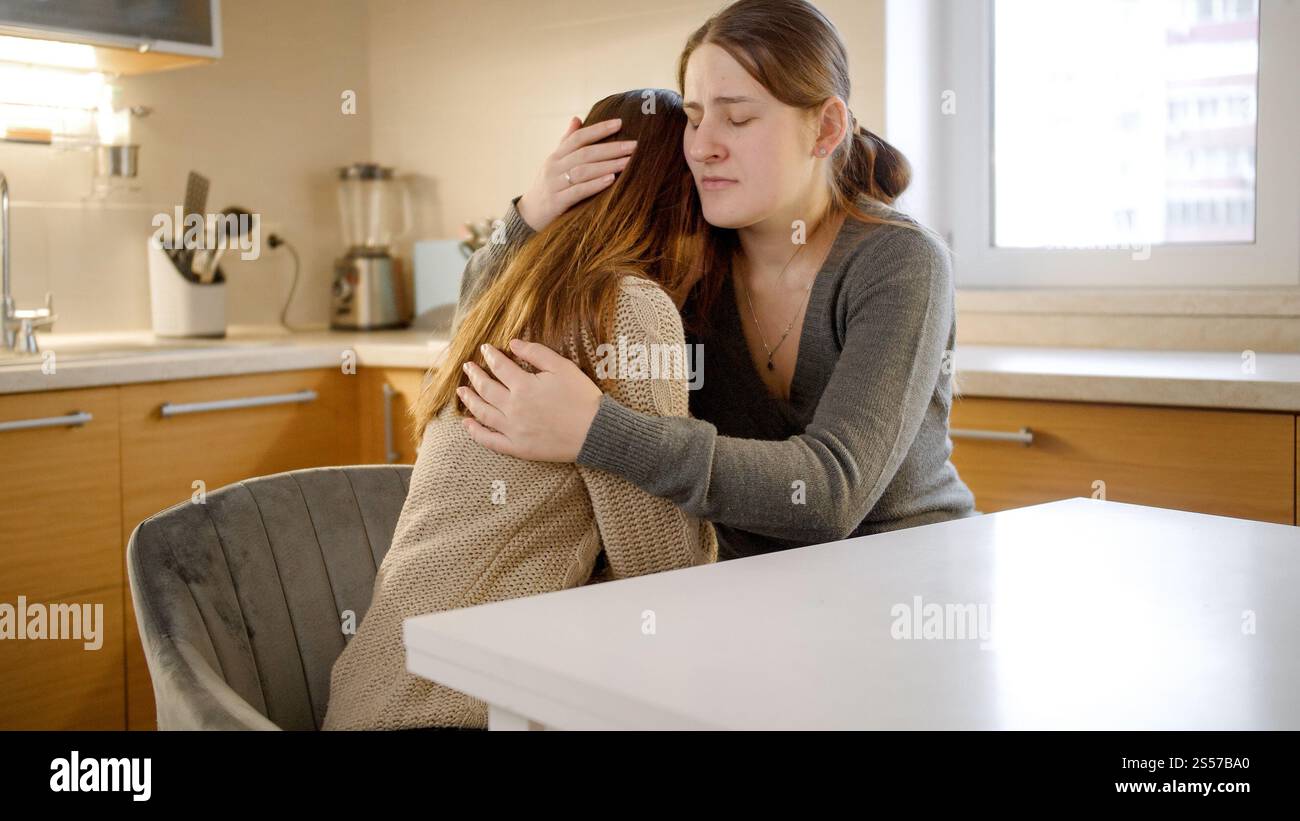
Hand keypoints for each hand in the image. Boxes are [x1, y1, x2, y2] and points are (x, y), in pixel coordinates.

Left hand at [457, 339, 601, 461]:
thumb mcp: (562, 367)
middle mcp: (513, 407)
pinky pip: (490, 441)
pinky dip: (475, 433)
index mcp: (524, 386)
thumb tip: (513, 343)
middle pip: (485, 388)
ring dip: (469, 400)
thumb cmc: (582, 397)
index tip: (485, 348)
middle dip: (474, 375)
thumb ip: (536, 353)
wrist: (595, 432)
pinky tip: (467, 424)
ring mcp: (513, 429)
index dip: (490, 356)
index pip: (499, 366)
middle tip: (467, 367)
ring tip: (461, 391)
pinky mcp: (518, 448)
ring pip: (482, 413)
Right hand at [515, 117, 635, 231]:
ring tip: (628, 162)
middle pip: (585, 153)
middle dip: (611, 148)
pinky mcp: (556, 202)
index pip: (578, 137)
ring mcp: (554, 184)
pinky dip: (595, 184)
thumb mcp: (554, 163)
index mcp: (556, 156)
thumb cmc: (548, 187)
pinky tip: (611, 179)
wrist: (528, 216)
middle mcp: (554, 167)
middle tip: (634, 145)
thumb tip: (577, 118)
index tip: (620, 123)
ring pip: (583, 170)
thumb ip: (566, 142)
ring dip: (607, 165)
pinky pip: (578, 191)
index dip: (598, 129)